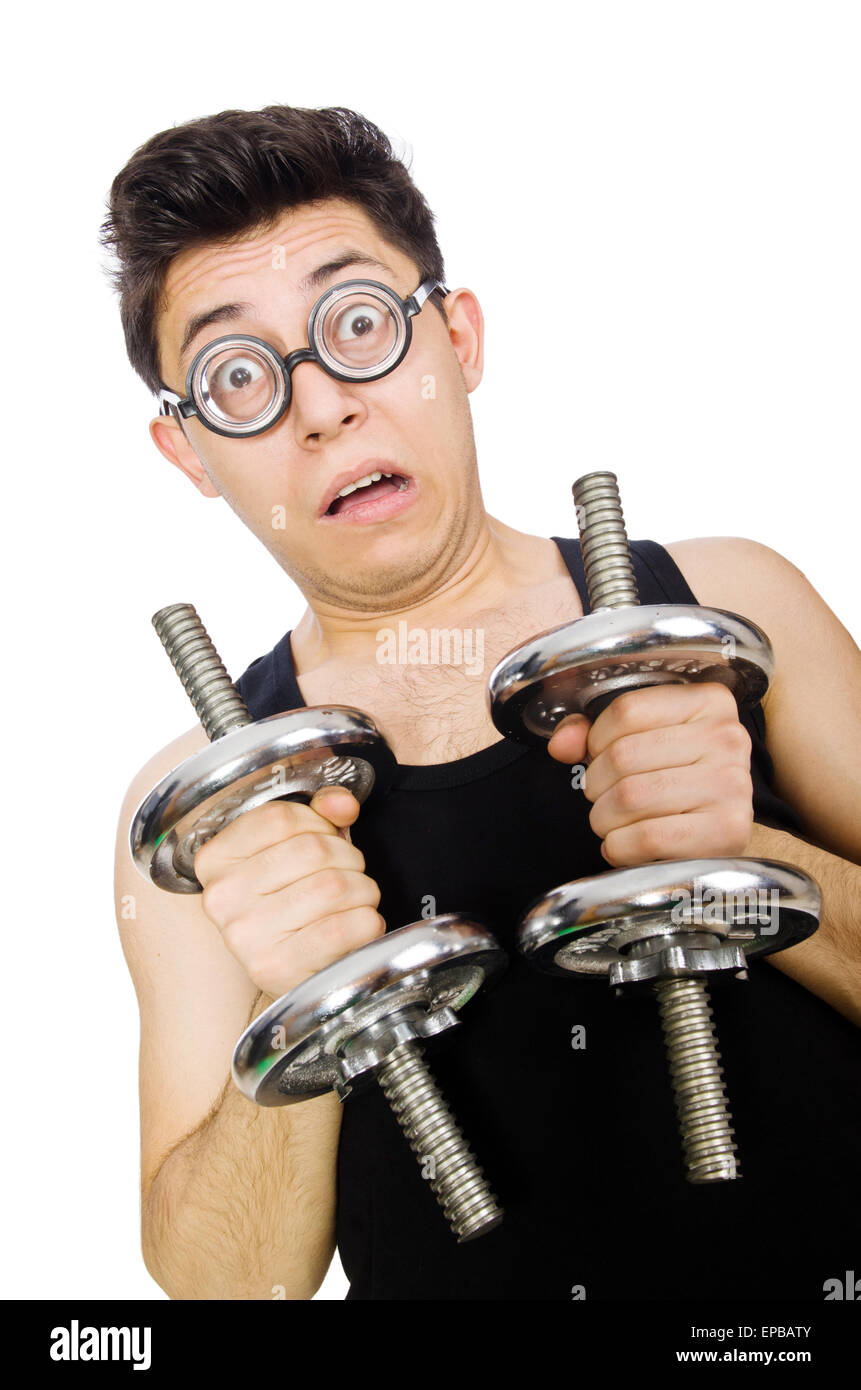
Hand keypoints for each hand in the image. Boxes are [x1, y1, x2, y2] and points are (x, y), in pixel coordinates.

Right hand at [193, 788, 384, 997]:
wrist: (293, 977)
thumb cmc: (294, 909)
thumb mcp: (296, 853)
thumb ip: (319, 816)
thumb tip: (341, 803)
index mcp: (216, 860)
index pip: (279, 817)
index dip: (319, 822)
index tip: (326, 838)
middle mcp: (222, 898)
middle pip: (312, 849)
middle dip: (349, 858)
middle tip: (349, 874)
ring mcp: (245, 936)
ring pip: (333, 886)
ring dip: (363, 889)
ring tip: (356, 900)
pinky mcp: (276, 968)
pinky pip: (342, 927)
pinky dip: (367, 921)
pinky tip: (360, 925)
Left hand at [547, 683, 753, 866]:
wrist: (721, 828)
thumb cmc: (680, 779)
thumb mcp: (643, 741)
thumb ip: (594, 734)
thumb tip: (562, 744)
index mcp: (707, 701)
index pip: (626, 710)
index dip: (596, 739)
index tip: (600, 757)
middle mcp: (726, 738)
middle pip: (624, 756)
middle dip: (597, 784)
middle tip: (604, 797)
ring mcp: (732, 784)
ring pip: (630, 797)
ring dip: (604, 818)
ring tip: (613, 821)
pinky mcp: (728, 830)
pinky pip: (648, 837)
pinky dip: (621, 847)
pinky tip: (625, 844)